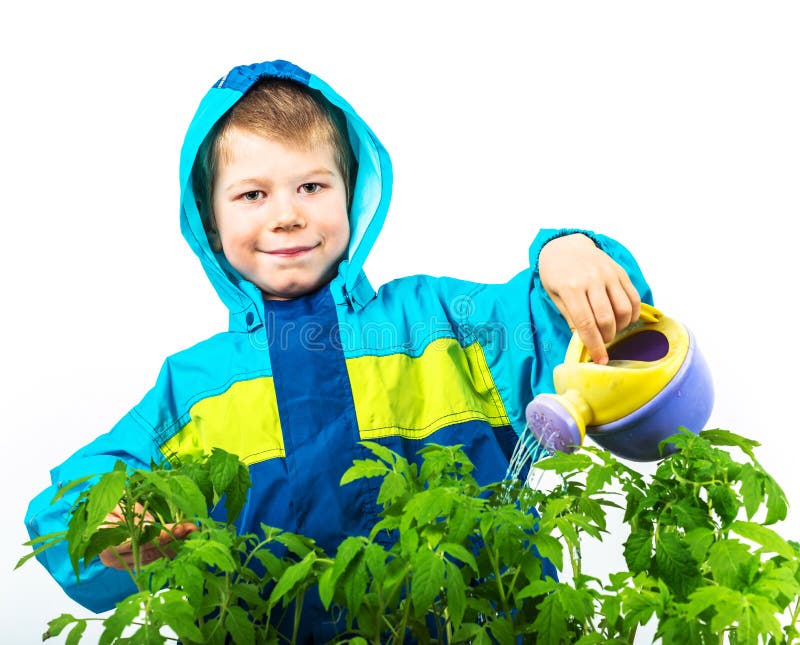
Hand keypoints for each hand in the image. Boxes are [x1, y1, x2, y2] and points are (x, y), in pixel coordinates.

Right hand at [98, 504, 197, 569]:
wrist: (94, 518)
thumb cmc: (106, 505)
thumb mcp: (118, 502)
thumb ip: (134, 512)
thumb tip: (152, 524)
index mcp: (105, 542)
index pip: (139, 542)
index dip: (161, 536)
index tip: (180, 528)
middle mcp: (114, 559)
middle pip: (150, 552)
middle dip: (174, 540)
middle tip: (193, 528)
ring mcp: (124, 564)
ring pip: (154, 559)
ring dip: (176, 546)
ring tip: (194, 533)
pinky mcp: (133, 565)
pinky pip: (154, 560)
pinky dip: (170, 550)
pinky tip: (185, 541)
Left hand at [538, 233, 640, 363]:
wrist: (565, 246)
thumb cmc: (556, 274)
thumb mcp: (554, 296)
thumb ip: (570, 317)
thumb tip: (585, 341)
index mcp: (570, 288)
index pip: (586, 323)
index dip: (595, 345)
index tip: (600, 360)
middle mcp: (591, 280)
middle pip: (607, 319)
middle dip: (607, 338)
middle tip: (603, 342)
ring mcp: (608, 274)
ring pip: (623, 309)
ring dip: (621, 327)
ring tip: (612, 329)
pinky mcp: (620, 272)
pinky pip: (633, 297)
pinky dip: (632, 314)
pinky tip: (624, 319)